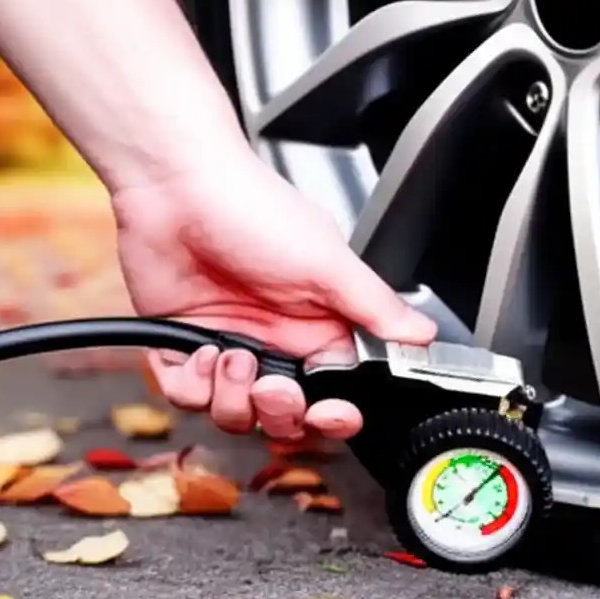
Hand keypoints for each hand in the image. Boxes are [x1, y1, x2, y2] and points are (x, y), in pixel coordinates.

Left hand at [109, 150, 436, 439]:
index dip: (333, 414)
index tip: (328, 412)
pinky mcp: (179, 345)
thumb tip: (423, 335)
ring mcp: (227, 344)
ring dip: (230, 396)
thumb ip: (376, 308)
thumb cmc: (253, 208)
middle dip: (279, 411)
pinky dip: (189, 386)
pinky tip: (196, 351)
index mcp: (318, 326)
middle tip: (271, 386)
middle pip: (285, 415)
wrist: (176, 184)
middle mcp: (275, 340)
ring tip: (228, 355)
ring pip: (235, 413)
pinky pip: (186, 395)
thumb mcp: (328, 263)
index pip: (335, 392)